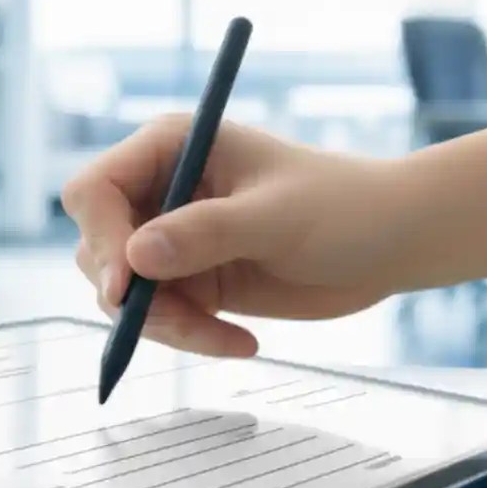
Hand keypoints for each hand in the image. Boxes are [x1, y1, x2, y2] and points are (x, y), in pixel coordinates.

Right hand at [62, 115, 404, 356]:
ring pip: (121, 291)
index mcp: (170, 147)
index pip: (95, 189)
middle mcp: (158, 189)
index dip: (102, 236)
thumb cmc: (344, 207)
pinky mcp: (187, 279)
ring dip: (162, 323)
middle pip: (97, 246)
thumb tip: (137, 256)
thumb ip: (206, 232)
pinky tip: (240, 340)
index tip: (127, 285)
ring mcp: (170, 237)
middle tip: (184, 320)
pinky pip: (157, 317)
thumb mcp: (276, 217)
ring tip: (224, 335)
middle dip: (131, 292)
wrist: (391, 243)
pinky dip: (188, 336)